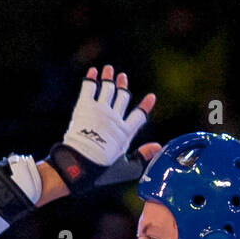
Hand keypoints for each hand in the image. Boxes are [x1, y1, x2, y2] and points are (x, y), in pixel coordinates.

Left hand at [46, 66, 155, 194]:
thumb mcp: (126, 167)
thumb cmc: (101, 169)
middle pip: (122, 97)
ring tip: (108, 69)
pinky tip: (93, 72)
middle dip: (123, 85)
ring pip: (108, 88)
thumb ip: (143, 157)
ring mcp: (100, 110)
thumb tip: (159, 147)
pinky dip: (91, 78)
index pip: (139, 116)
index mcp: (125, 133)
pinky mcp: (85, 106)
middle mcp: (115, 118)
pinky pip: (89, 87)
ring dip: (109, 77)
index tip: (151, 97)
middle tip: (122, 76)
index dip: (145, 106)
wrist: (80, 163)